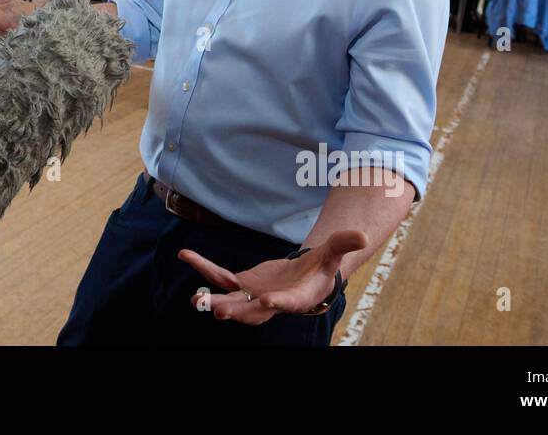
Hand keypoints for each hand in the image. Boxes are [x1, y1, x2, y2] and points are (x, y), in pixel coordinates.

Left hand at [180, 230, 365, 325]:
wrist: (303, 277)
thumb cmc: (321, 267)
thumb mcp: (333, 254)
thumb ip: (344, 244)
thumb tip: (361, 235)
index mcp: (297, 298)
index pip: (287, 303)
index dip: (277, 302)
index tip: (265, 299)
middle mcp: (271, 302)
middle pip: (253, 311)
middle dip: (237, 312)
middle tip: (219, 312)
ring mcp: (253, 295)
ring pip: (231, 300)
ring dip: (213, 300)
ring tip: (196, 299)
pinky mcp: (241, 285)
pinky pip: (219, 278)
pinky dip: (203, 269)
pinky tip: (185, 255)